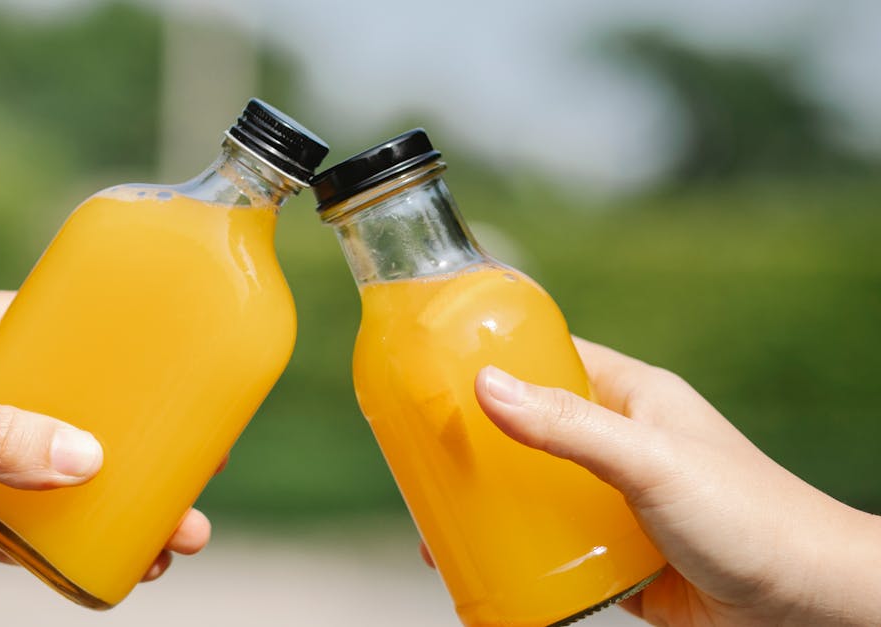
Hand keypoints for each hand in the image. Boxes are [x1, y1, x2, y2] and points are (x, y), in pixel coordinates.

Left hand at [0, 291, 210, 618]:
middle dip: (126, 444)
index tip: (171, 374)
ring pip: (51, 475)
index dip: (107, 352)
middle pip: (62, 410)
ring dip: (109, 504)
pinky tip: (112, 563)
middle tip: (194, 470)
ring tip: (171, 535)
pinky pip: (22, 527)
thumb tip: (86, 456)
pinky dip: (65, 546)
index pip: (40, 331)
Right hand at [458, 337, 880, 625]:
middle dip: (479, 445)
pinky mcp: (621, 555)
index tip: (436, 373)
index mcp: (634, 398)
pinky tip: (487, 563)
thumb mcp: (651, 463)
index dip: (496, 360)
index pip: (551, 360)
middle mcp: (623, 444)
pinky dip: (521, 553)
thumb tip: (486, 387)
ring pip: (538, 492)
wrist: (811, 608)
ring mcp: (619, 501)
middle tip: (424, 460)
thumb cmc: (752, 519)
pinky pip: (556, 547)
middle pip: (531, 430)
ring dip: (493, 504)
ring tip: (439, 521)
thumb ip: (570, 428)